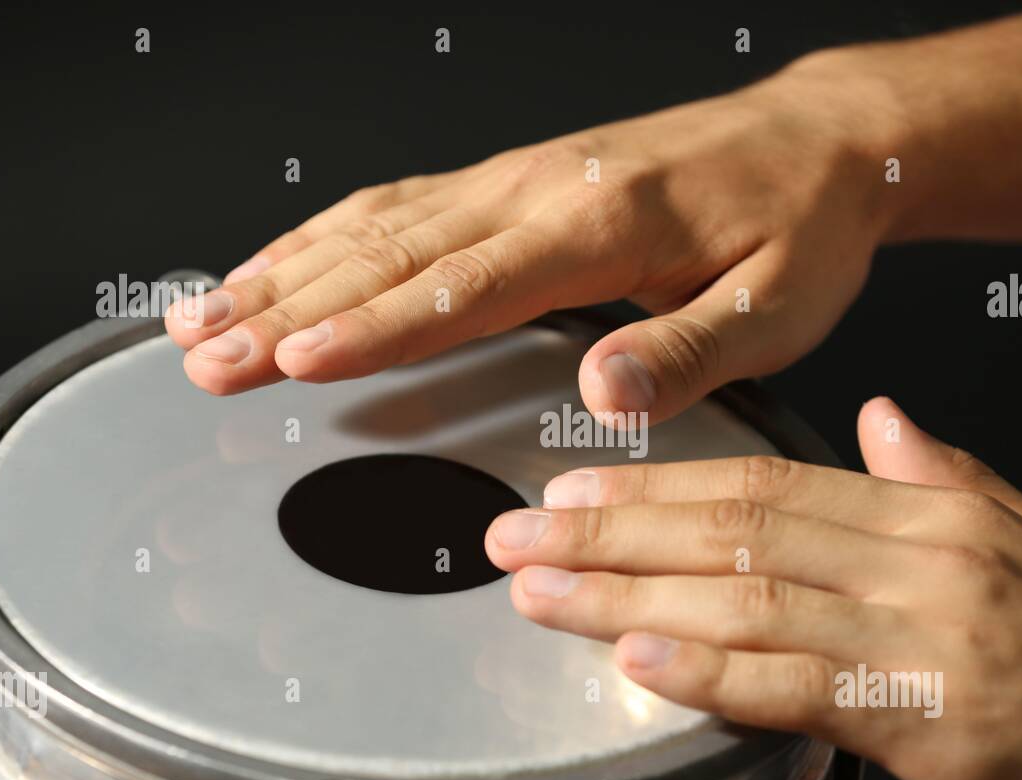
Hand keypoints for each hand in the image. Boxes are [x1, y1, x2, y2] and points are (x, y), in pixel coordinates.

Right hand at [164, 57, 888, 419]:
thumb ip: (686, 353)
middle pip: (389, 251)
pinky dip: (324, 237)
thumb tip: (603, 391)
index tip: (293, 359)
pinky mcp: (516, 183)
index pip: (464, 285)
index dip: (372, 326)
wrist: (818, 145)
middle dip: (288, 308)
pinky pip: (399, 204)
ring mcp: (519, 180)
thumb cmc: (799, 228)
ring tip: (203, 316)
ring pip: (375, 221)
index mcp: (599, 225)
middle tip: (206, 359)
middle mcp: (540, 190)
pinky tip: (279, 264)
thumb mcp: (777, 309)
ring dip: (282, 269)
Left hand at [484, 397, 1021, 779]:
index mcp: (929, 510)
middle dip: (612, 532)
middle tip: (519, 534)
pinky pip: (800, 686)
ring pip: (747, 598)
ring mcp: (924, 632)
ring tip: (541, 593)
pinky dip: (711, 672)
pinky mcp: (934, 716)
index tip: (574, 488)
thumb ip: (943, 475)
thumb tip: (881, 421)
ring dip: (628, 597)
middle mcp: (917, 555)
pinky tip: (636, 663)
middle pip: (734, 529)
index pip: (763, 482)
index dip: (657, 485)